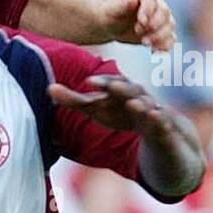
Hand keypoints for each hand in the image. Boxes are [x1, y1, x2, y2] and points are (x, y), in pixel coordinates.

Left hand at [48, 75, 175, 137]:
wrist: (160, 131)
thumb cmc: (122, 114)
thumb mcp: (97, 109)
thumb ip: (75, 100)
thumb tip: (48, 88)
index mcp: (121, 92)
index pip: (111, 84)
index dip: (102, 83)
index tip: (88, 82)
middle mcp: (138, 97)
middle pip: (130, 90)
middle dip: (121, 87)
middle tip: (111, 86)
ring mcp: (153, 112)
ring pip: (148, 106)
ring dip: (141, 104)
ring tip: (134, 103)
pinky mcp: (164, 129)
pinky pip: (163, 124)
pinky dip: (160, 120)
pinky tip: (156, 116)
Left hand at [98, 0, 175, 51]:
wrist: (111, 24)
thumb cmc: (109, 13)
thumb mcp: (111, 9)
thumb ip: (121, 5)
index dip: (148, 10)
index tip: (141, 22)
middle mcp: (155, 2)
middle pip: (164, 12)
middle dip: (155, 25)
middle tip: (140, 35)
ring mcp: (161, 16)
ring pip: (170, 25)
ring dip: (161, 36)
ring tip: (145, 43)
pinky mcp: (161, 30)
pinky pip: (170, 38)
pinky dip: (165, 46)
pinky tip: (155, 53)